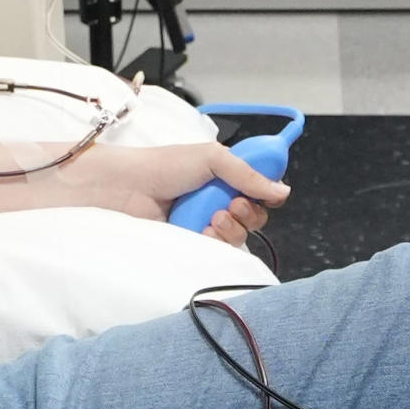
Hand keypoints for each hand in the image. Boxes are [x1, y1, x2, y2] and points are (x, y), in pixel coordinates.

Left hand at [78, 132, 285, 244]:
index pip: (258, 189)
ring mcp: (205, 222)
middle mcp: (218, 199)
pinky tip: (203, 230)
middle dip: (249, 213)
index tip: (264, 194)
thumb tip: (283, 192)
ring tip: (213, 217)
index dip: (265, 193)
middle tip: (232, 205)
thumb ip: (248, 174)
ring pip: (240, 235)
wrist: (126, 189)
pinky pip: (220, 250)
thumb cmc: (164, 166)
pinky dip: (216, 241)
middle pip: (254, 216)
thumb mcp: (212, 158)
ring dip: (232, 227)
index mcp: (224, 175)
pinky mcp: (193, 242)